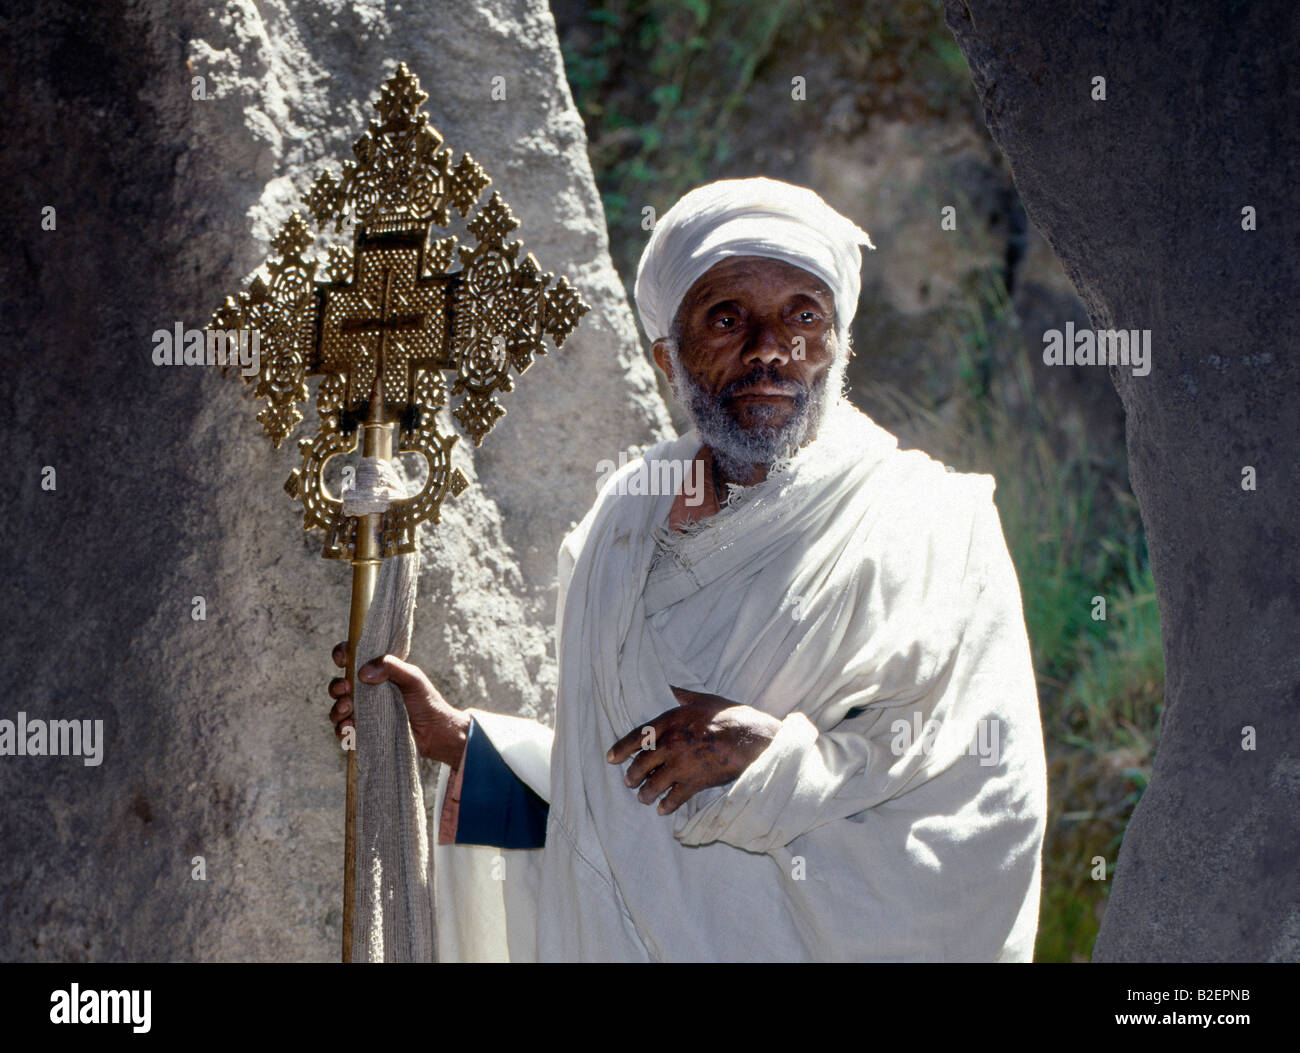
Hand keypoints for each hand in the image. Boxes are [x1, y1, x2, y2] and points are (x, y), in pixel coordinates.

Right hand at [328, 641, 469, 765]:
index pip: (351, 658)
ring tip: (348, 708)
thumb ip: (391, 666)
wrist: (436, 733)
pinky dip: (342, 729)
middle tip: (346, 688)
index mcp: (376, 673)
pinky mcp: (364, 733)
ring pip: (337, 709)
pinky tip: (350, 727)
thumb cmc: (426, 701)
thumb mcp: (412, 678)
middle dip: (336, 686)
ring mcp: (364, 713)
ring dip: (337, 708)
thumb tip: (363, 672)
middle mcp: (366, 692)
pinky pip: (344, 732)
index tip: (343, 659)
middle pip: (339, 685)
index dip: (342, 654)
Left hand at [606, 686, 781, 814]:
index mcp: (670, 721)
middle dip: (633, 774)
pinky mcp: (695, 782)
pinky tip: (663, 809)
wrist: (750, 738)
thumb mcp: (701, 699)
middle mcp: (670, 744)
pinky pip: (675, 798)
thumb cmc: (728, 715)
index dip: (621, 748)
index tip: (611, 758)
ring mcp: (681, 765)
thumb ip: (681, 695)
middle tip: (629, 781)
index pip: (636, 736)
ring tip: (643, 798)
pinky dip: (667, 805)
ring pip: (654, 783)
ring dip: (646, 793)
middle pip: (642, 763)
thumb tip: (668, 686)